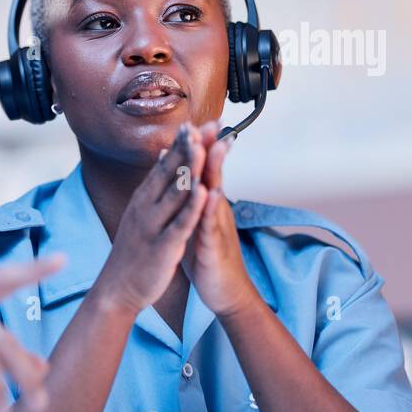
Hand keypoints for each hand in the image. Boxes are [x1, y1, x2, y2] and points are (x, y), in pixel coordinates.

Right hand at [94, 120, 209, 313]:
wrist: (117, 288)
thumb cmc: (134, 251)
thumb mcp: (142, 212)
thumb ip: (156, 184)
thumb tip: (163, 155)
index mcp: (144, 197)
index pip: (167, 163)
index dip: (186, 142)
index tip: (203, 121)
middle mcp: (146, 206)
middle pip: (172, 170)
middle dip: (193, 146)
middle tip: (211, 124)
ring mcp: (153, 225)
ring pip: (175, 192)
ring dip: (192, 168)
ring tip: (206, 145)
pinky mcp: (162, 246)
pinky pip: (180, 223)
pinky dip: (192, 207)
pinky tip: (204, 192)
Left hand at [183, 121, 260, 317]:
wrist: (224, 291)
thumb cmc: (208, 255)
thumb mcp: (197, 220)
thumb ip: (193, 197)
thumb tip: (186, 173)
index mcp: (206, 203)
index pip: (203, 168)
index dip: (200, 145)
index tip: (196, 119)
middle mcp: (214, 210)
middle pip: (213, 173)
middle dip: (210, 147)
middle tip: (210, 121)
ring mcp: (216, 227)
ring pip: (215, 193)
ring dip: (214, 170)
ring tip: (213, 146)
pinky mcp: (213, 246)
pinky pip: (211, 225)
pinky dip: (210, 209)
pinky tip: (210, 194)